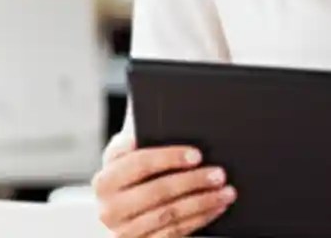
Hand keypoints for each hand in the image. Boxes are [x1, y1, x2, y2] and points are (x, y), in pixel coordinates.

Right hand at [92, 134, 236, 237]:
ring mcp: (123, 230)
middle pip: (158, 191)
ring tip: (226, 191)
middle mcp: (109, 207)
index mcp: (105, 178)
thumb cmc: (129, 177)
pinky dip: (200, 219)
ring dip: (203, 202)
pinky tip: (216, 207)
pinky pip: (175, 233)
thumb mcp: (125, 157)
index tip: (196, 154)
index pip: (139, 163)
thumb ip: (137, 135)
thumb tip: (160, 106)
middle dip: (194, 181)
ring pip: (170, 215)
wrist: (118, 215)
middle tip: (219, 173)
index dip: (169, 157)